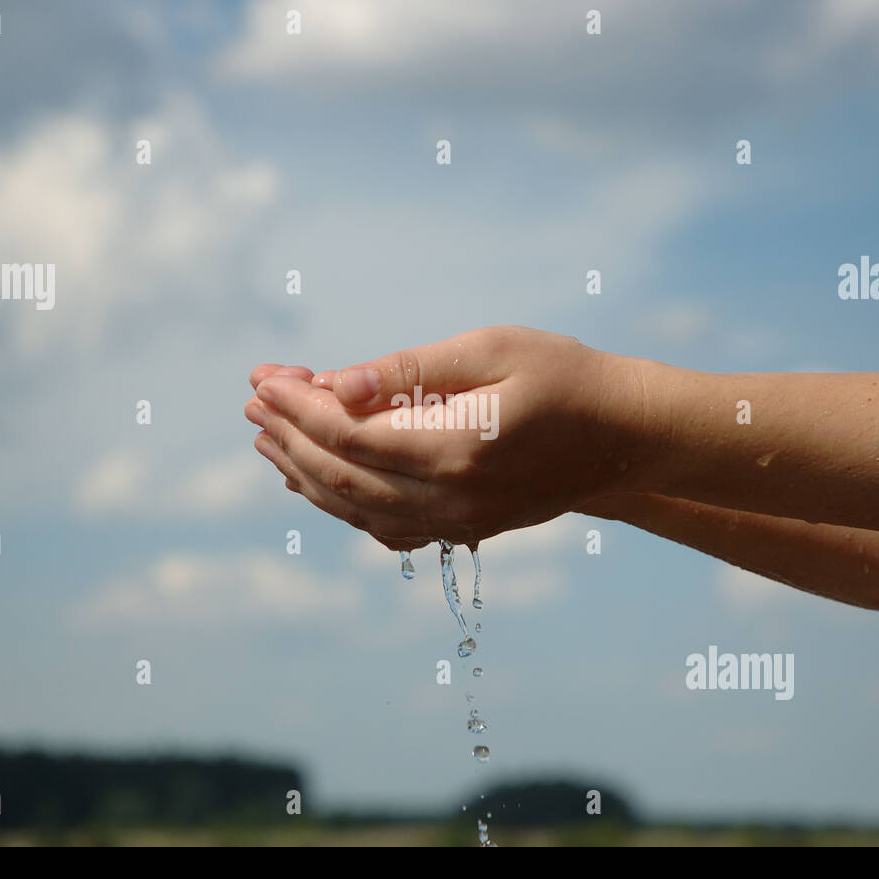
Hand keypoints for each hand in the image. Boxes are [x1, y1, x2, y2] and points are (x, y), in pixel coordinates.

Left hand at [244, 326, 638, 547]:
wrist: (626, 436)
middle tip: (252, 403)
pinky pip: (385, 526)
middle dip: (289, 437)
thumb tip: (335, 385)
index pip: (348, 432)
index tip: (262, 377)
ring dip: (304, 473)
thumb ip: (409, 370)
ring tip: (267, 440)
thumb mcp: (491, 351)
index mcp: (455, 449)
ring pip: (356, 508)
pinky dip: (342, 503)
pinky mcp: (465, 527)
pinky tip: (317, 482)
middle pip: (341, 475)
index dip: (297, 405)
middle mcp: (450, 498)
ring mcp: (458, 521)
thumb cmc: (564, 377)